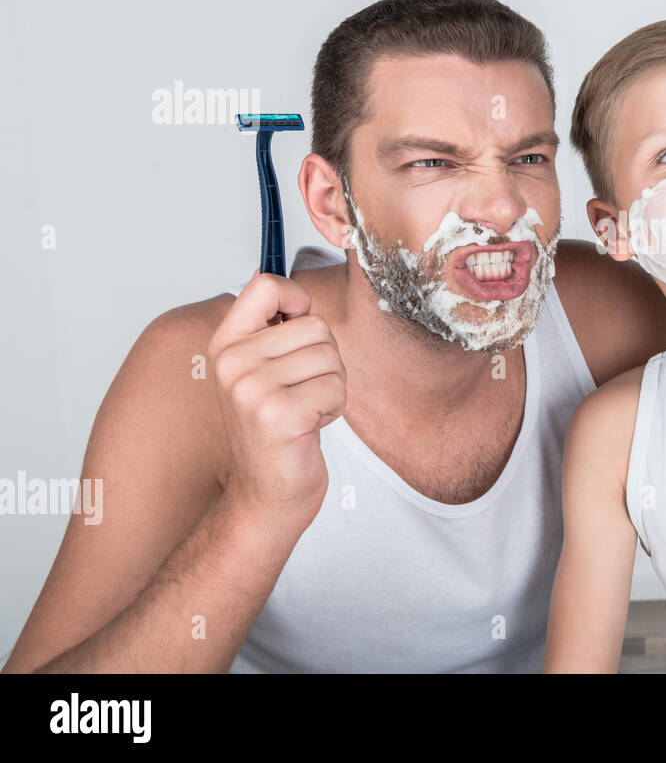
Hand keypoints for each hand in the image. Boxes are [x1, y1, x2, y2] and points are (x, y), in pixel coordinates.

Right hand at [208, 270, 345, 531]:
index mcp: (225, 344)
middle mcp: (232, 362)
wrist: (267, 493)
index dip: (297, 300)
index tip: (298, 327)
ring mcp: (252, 389)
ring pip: (331, 356)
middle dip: (325, 359)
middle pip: (316, 325)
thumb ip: (267, 326)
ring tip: (303, 409)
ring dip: (330, 386)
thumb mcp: (258, 370)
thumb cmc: (273, 429)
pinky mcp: (279, 414)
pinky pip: (335, 387)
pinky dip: (334, 408)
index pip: (266, 285)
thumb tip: (274, 277)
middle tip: (301, 391)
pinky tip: (308, 427)